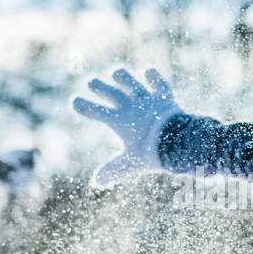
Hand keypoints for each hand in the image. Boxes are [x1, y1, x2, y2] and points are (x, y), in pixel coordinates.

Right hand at [71, 67, 184, 187]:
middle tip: (92, 81)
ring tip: (117, 72)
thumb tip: (97, 182)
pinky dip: (153, 77)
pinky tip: (149, 71)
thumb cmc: (152, 153)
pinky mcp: (164, 97)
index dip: (84, 106)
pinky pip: (158, 84)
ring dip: (123, 78)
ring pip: (132, 83)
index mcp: (120, 121)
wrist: (178, 142)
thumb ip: (114, 170)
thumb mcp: (131, 164)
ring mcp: (148, 100)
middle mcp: (131, 106)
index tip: (75, 101)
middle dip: (100, 87)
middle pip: (111, 92)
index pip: (96, 111)